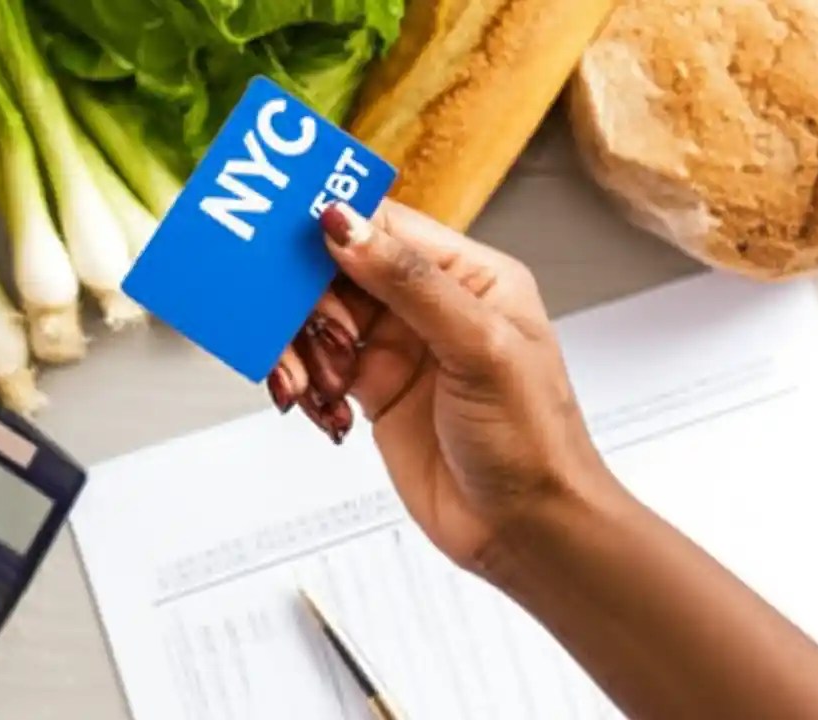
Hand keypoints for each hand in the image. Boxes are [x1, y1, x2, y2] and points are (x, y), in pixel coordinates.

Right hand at [270, 201, 614, 568]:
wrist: (526, 530)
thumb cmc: (533, 440)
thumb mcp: (478, 347)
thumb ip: (409, 282)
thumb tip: (346, 226)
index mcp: (469, 275)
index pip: (385, 226)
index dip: (333, 227)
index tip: (285, 240)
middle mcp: (429, 304)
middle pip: (338, 272)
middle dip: (308, 303)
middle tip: (311, 339)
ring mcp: (398, 347)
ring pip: (318, 322)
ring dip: (302, 351)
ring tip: (313, 388)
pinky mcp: (373, 390)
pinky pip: (317, 368)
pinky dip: (306, 385)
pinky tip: (325, 410)